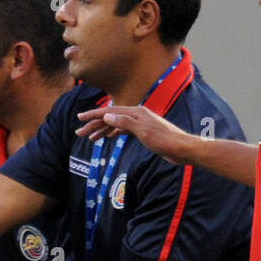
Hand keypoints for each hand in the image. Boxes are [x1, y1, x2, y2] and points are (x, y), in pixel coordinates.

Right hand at [77, 103, 194, 163]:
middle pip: (110, 117)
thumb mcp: (143, 131)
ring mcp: (140, 123)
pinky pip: (123, 130)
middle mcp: (136, 115)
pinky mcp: (143, 132)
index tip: (79, 118)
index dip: (93, 115)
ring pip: (116, 124)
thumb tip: (107, 115)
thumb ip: (125, 122)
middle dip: (94, 125)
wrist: (181, 148)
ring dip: (102, 130)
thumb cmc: (164, 139)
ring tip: (90, 137)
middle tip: (79, 133)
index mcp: (135, 112)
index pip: (109, 112)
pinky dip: (113, 133)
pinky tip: (107, 137)